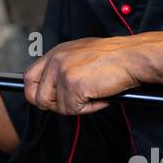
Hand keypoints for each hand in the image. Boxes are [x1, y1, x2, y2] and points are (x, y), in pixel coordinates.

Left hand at [24, 36, 144, 114]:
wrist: (133, 56)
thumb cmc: (114, 57)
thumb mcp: (81, 55)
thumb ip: (63, 68)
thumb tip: (52, 90)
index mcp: (56, 53)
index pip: (29, 78)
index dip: (36, 94)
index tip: (48, 102)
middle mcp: (56, 60)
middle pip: (38, 97)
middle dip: (56, 106)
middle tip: (76, 103)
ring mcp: (63, 72)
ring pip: (59, 107)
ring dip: (78, 107)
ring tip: (95, 93)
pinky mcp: (73, 85)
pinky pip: (75, 109)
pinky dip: (90, 108)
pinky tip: (101, 95)